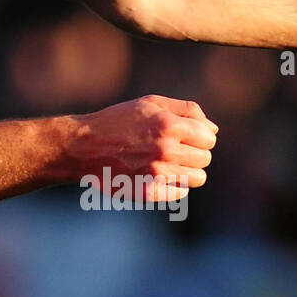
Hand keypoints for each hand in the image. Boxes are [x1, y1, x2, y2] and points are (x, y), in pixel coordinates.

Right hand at [65, 95, 218, 200]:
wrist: (84, 146)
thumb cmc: (118, 121)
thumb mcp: (150, 103)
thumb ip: (187, 111)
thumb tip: (213, 129)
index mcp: (168, 126)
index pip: (209, 138)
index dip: (200, 136)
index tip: (185, 135)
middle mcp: (165, 150)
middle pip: (205, 158)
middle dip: (194, 153)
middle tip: (172, 149)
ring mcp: (157, 174)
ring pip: (198, 178)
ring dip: (187, 170)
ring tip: (167, 162)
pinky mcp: (149, 192)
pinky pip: (181, 192)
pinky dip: (174, 184)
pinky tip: (157, 174)